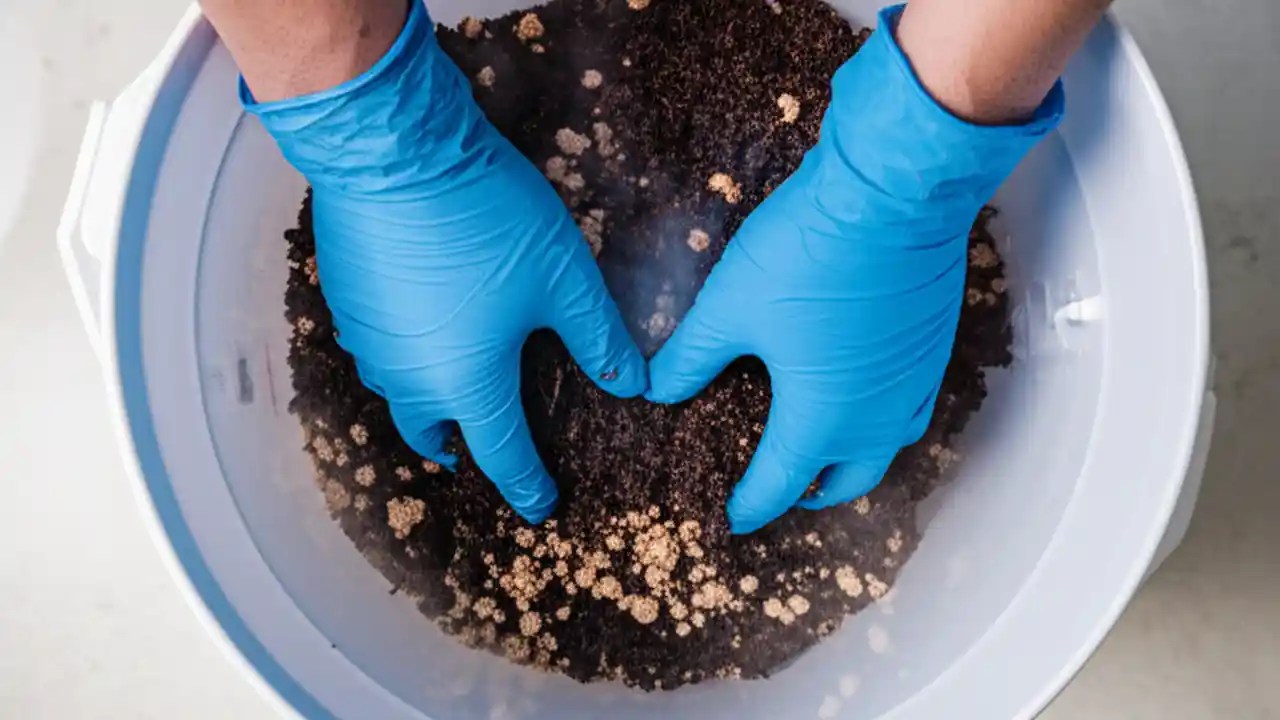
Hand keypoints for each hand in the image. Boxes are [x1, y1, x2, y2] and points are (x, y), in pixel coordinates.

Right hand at [244, 1, 645, 522]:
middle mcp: (410, 377)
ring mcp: (369, 341)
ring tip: (445, 391)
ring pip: (396, 393)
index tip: (542, 506)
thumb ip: (598, 338)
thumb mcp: (564, 279)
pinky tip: (415, 328)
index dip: (527, 485)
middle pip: (429, 436)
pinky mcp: (346, 302)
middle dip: (456, 448)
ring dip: (422, 403)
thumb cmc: (486, 220)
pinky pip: (374, 349)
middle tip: (473, 449)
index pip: (502, 456)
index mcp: (468, 383)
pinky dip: (399, 356)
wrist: (393, 156)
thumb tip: (631, 384)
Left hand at [647, 6, 1061, 532]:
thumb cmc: (808, 254)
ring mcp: (912, 384)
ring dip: (851, 462)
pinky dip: (880, 423)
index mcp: (822, 420)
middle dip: (810, 495)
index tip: (730, 518)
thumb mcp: (729, 307)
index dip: (750, 505)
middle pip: (847, 482)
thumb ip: (691, 358)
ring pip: (886, 449)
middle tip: (779, 490)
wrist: (894, 195)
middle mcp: (876, 418)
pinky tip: (862, 395)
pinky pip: (908, 410)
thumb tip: (657, 389)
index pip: (780, 484)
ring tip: (820, 451)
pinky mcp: (933, 350)